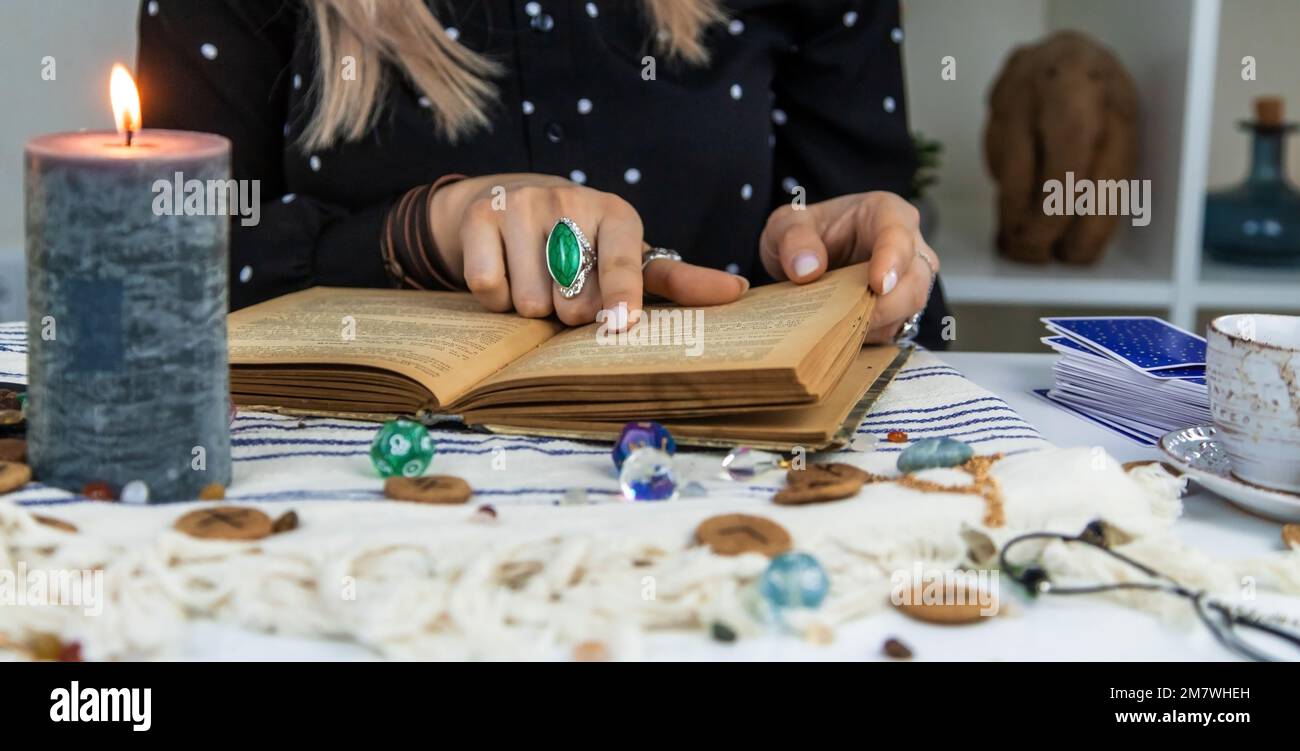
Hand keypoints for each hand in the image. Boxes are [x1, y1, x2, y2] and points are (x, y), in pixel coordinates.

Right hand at [428, 173, 748, 327]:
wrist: (503, 200)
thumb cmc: (580, 242)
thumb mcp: (627, 256)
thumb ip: (678, 280)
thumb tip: (739, 292)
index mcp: (617, 214)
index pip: (621, 262)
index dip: (621, 295)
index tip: (622, 321)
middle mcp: (571, 200)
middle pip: (571, 301)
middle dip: (566, 313)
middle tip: (564, 290)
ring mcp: (523, 203)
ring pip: (528, 300)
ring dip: (529, 307)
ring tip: (534, 280)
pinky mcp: (480, 214)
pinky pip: (488, 287)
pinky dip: (494, 296)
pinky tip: (503, 272)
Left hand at [759, 191, 938, 343]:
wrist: (805, 257)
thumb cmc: (805, 233)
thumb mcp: (787, 225)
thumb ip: (794, 238)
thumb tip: (807, 269)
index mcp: (885, 213)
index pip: (898, 235)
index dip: (892, 260)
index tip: (878, 284)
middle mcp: (907, 246)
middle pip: (914, 280)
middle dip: (887, 304)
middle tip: (852, 320)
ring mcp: (908, 280)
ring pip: (908, 308)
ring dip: (874, 323)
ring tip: (836, 328)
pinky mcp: (898, 309)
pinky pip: (893, 328)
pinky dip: (868, 335)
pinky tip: (838, 335)